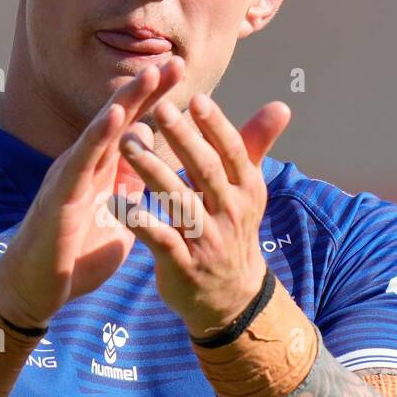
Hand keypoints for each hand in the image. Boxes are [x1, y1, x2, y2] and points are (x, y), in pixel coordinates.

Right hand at [0, 59, 183, 328]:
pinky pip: (80, 162)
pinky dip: (98, 137)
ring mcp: (69, 176)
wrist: (38, 289)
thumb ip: (131, 183)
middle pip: (118, 118)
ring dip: (125, 101)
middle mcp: (84, 164)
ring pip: (100, 131)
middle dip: (146, 89)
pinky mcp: (59, 196)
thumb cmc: (75, 253)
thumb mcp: (116, 214)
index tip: (182, 72)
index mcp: (101, 169)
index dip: (155, 100)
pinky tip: (115, 116)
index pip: (131, 126)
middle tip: (176, 61)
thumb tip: (150, 153)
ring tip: (150, 75)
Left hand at [114, 91, 291, 338]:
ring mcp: (206, 240)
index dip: (215, 125)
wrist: (231, 297)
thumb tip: (281, 106)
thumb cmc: (231, 229)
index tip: (196, 98)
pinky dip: (136, 219)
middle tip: (159, 107)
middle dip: (183, 138)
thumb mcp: (248, 190)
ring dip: (152, 169)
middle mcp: (230, 213)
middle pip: (205, 170)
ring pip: (178, 200)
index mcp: (246, 190)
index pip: (232, 151)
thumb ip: (255, 145)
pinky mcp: (183, 265)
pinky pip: (157, 238)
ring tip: (126, 143)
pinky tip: (114, 199)